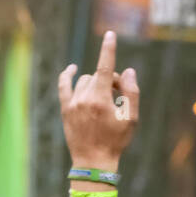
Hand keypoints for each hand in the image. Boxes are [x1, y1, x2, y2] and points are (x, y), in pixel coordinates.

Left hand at [57, 31, 137, 171]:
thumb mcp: (131, 120)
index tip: (110, 34)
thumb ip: (132, 93)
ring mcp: (72, 102)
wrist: (93, 161)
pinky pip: (64, 85)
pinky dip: (68, 75)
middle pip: (99, 76)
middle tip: (119, 97)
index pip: (105, 68)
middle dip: (111, 82)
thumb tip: (127, 71)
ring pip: (85, 81)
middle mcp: (84, 98)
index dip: (108, 50)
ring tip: (105, 100)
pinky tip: (73, 69)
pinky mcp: (65, 108)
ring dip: (96, 84)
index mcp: (101, 100)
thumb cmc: (116, 142)